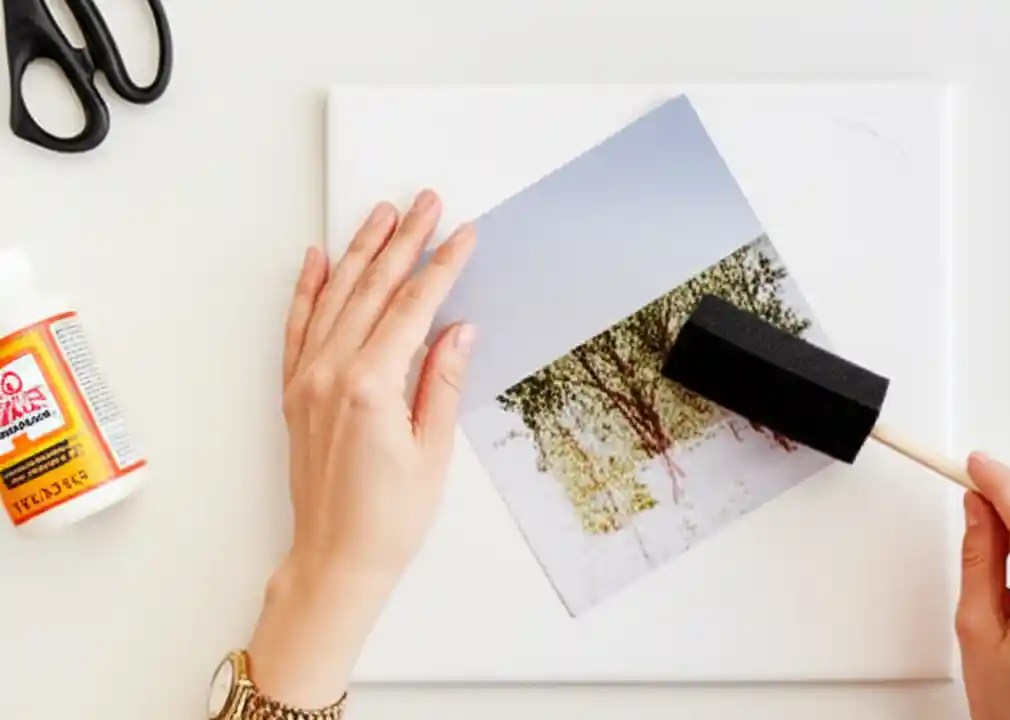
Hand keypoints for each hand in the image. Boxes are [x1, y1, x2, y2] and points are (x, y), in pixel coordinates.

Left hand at [247, 190, 476, 705]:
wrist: (335, 560)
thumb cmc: (388, 518)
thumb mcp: (433, 451)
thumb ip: (442, 381)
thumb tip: (458, 329)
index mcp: (371, 386)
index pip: (413, 307)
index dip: (441, 266)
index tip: (462, 234)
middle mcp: (331, 373)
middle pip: (373, 290)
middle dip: (403, 241)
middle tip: (425, 202)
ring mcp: (307, 379)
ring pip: (335, 297)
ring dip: (360, 251)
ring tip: (381, 214)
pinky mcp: (294, 392)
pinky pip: (298, 326)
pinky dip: (308, 289)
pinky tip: (318, 260)